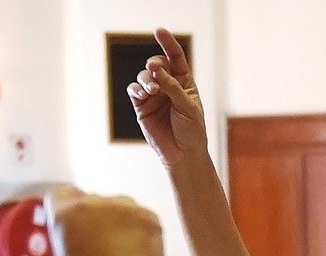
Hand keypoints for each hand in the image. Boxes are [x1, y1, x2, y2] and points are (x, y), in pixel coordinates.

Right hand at [45, 186, 164, 255]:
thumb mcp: (64, 254)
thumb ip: (71, 233)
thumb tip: (83, 230)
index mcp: (65, 211)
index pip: (64, 193)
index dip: (73, 209)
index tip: (80, 224)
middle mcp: (93, 201)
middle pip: (95, 200)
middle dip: (99, 217)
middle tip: (105, 245)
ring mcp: (123, 206)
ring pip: (122, 207)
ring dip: (122, 221)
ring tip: (125, 250)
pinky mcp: (149, 216)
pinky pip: (144, 218)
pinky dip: (144, 231)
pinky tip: (141, 252)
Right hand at [129, 28, 208, 168]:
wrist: (182, 154)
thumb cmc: (191, 130)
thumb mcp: (187, 106)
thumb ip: (173, 87)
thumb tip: (157, 69)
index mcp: (184, 82)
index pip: (175, 57)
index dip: (168, 43)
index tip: (158, 31)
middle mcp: (167, 85)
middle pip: (156, 64)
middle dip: (154, 64)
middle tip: (155, 68)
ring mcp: (154, 95)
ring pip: (143, 76)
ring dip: (146, 79)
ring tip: (152, 90)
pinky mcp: (141, 106)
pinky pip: (134, 91)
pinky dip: (136, 89)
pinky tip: (142, 94)